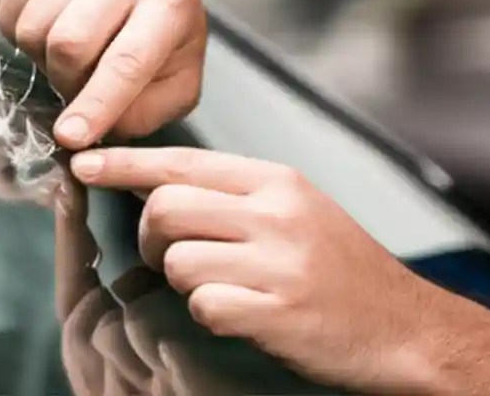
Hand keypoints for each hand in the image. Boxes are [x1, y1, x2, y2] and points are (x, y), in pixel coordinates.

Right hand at [0, 0, 207, 149]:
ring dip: (42, 60)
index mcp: (172, 4)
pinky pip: (11, 11)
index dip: (96, 104)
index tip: (70, 137)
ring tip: (69, 56)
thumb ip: (145, 113)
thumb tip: (96, 129)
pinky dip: (21, 37)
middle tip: (78, 87)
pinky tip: (50, 30)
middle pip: (69, 42)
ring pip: (34, 28)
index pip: (127, 62)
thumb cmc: (157, 36)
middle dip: (65, 82)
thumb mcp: (177, 80)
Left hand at [69, 147, 447, 393]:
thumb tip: (159, 185)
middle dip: (150, 237)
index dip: (123, 163)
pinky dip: (210, 315)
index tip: (82, 164)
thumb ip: (234, 195)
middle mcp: (276, 213)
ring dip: (182, 282)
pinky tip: (243, 316)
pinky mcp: (277, 311)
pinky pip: (203, 306)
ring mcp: (279, 262)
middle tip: (171, 257)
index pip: (181, 161)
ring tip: (222, 289)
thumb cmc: (342, 270)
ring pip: (176, 260)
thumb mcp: (296, 210)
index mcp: (276, 181)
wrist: (406, 328)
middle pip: (165, 208)